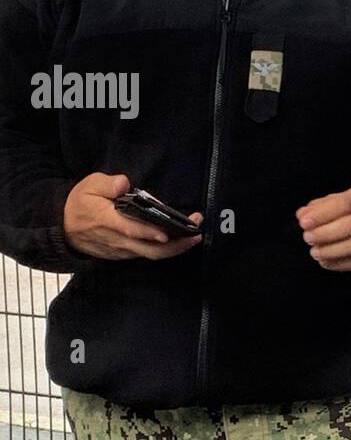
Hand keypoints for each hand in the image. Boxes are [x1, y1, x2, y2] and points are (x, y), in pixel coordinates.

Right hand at [63, 173, 202, 259]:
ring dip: (175, 248)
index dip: (150, 233)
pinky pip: (147, 255)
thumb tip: (123, 184)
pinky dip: (165, 250)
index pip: (132, 230)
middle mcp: (119, 241)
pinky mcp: (125, 255)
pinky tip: (178, 240)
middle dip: (177, 244)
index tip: (167, 232)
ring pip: (152, 255)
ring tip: (194, 236)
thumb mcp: (89, 186)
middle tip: (197, 233)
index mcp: (109, 222)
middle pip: (151, 250)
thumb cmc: (80, 204)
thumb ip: (107, 184)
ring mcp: (123, 251)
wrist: (64, 228)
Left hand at [296, 182, 350, 270]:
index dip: (322, 214)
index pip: (344, 204)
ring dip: (330, 251)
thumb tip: (302, 215)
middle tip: (307, 238)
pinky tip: (325, 261)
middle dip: (324, 233)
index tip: (303, 223)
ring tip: (314, 252)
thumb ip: (321, 207)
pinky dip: (339, 264)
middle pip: (350, 225)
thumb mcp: (342, 201)